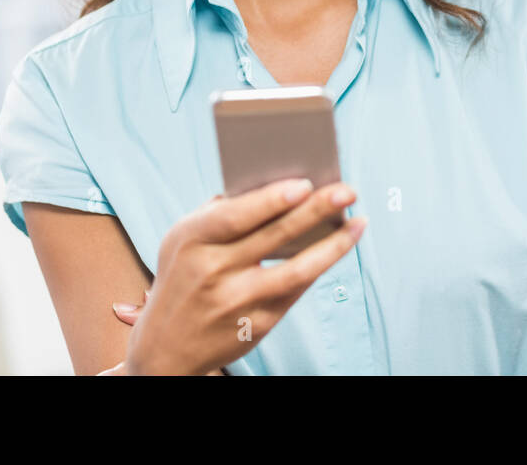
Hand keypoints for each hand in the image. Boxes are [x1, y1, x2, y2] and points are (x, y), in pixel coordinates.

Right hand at [118, 179, 365, 374]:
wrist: (166, 346)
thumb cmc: (183, 273)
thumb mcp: (184, 238)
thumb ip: (221, 210)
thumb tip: (277, 181)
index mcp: (191, 241)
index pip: (235, 217)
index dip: (271, 200)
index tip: (305, 184)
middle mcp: (213, 272)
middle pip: (274, 237)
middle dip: (316, 211)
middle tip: (348, 189)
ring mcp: (237, 302)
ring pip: (296, 271)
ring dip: (334, 245)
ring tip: (359, 222)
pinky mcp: (257, 325)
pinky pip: (296, 290)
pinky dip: (320, 266)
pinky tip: (339, 246)